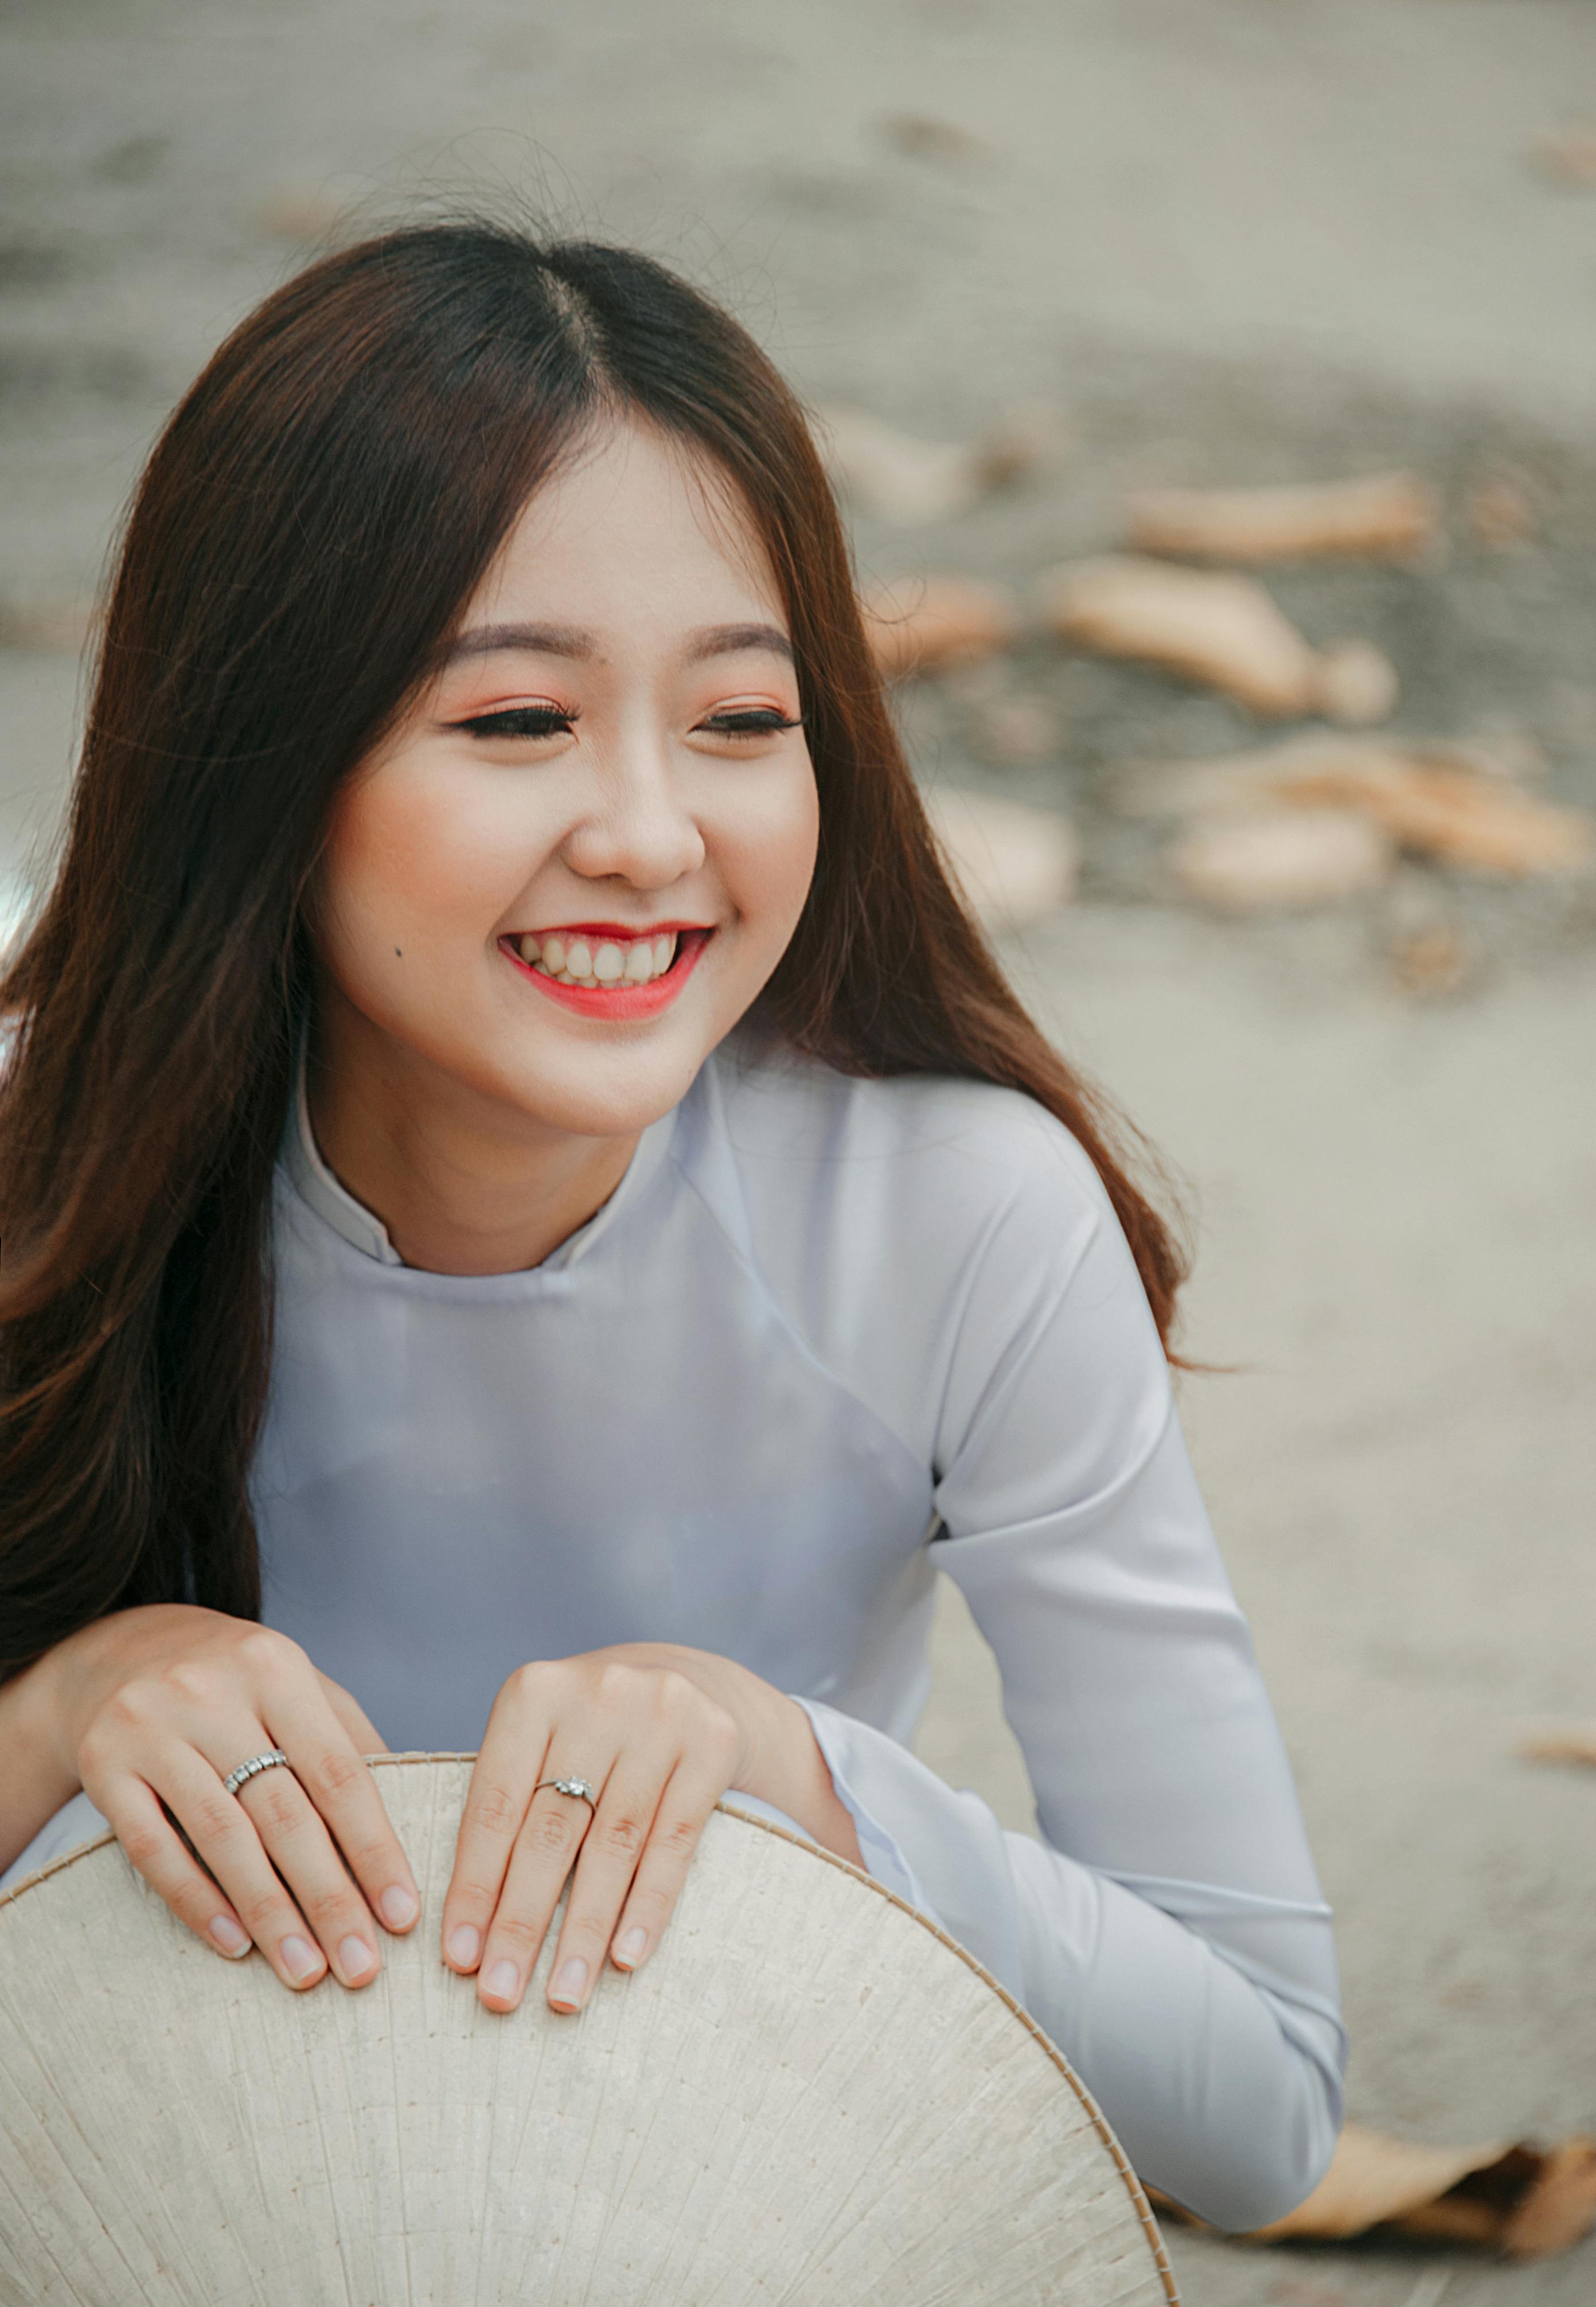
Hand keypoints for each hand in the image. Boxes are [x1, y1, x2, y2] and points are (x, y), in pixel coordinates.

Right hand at [46, 1604, 419, 1991]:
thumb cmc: (233, 1681)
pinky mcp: (104, 1766)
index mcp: (275, 1668)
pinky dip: (197, 1901)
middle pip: (284, 1812)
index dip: (373, 1849)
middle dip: (329, 1898)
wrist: (116, 1651)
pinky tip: (234, 1944)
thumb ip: (348, 1740)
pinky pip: (153, 1847)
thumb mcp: (294, 1685)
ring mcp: (150, 1728)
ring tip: (306, 1970)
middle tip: (362, 1968)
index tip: (403, 1916)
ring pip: (222, 1837)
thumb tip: (410, 1816)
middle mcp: (211, 1693)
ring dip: (270, 1913)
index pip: (338, 1773)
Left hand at [442, 1643, 858, 2016]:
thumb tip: (468, 1931)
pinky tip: (626, 1958)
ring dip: (585, 1931)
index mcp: (535, 1691)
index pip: (495, 1806)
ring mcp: (662, 1713)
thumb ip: (507, 1811)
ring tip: (564, 1995)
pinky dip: (648, 1906)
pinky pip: (675, 1842)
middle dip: (521, 1920)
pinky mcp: (714, 1741)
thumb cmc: (587, 1735)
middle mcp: (599, 1694)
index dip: (475, 1886)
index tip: (458, 1960)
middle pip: (552, 1829)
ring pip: (614, 1844)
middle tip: (498, 1994)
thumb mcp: (539, 1744)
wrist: (687, 1681)